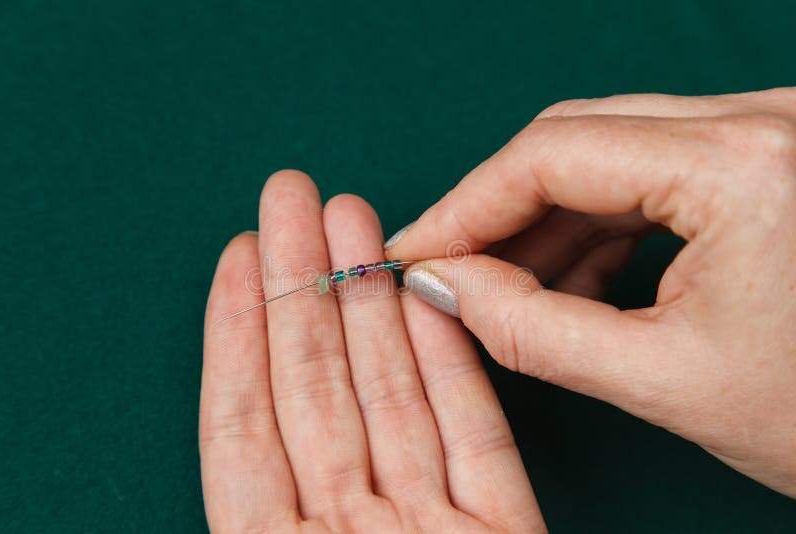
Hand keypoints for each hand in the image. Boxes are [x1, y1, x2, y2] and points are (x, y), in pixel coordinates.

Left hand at [200, 172, 545, 531]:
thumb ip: (256, 518)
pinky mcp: (502, 527)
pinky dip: (453, 362)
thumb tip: (242, 420)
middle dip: (306, 287)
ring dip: (376, 303)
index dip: (239, 333)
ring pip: (394, 396)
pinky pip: (475, 435)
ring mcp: (428, 522)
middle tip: (296, 201)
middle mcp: (354, 527)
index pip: (245, 425)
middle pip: (320, 391)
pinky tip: (428, 296)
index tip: (241, 252)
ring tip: (354, 220)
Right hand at [386, 88, 795, 496]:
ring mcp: (770, 131)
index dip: (464, 206)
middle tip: (448, 270)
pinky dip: (599, 225)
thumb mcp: (664, 382)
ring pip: (609, 153)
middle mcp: (762, 121)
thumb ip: (531, 331)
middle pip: (574, 140)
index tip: (416, 251)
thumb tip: (442, 285)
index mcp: (743, 166)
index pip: (549, 156)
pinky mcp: (768, 157)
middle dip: (499, 209)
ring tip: (507, 292)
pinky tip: (573, 281)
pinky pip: (652, 172)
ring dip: (546, 221)